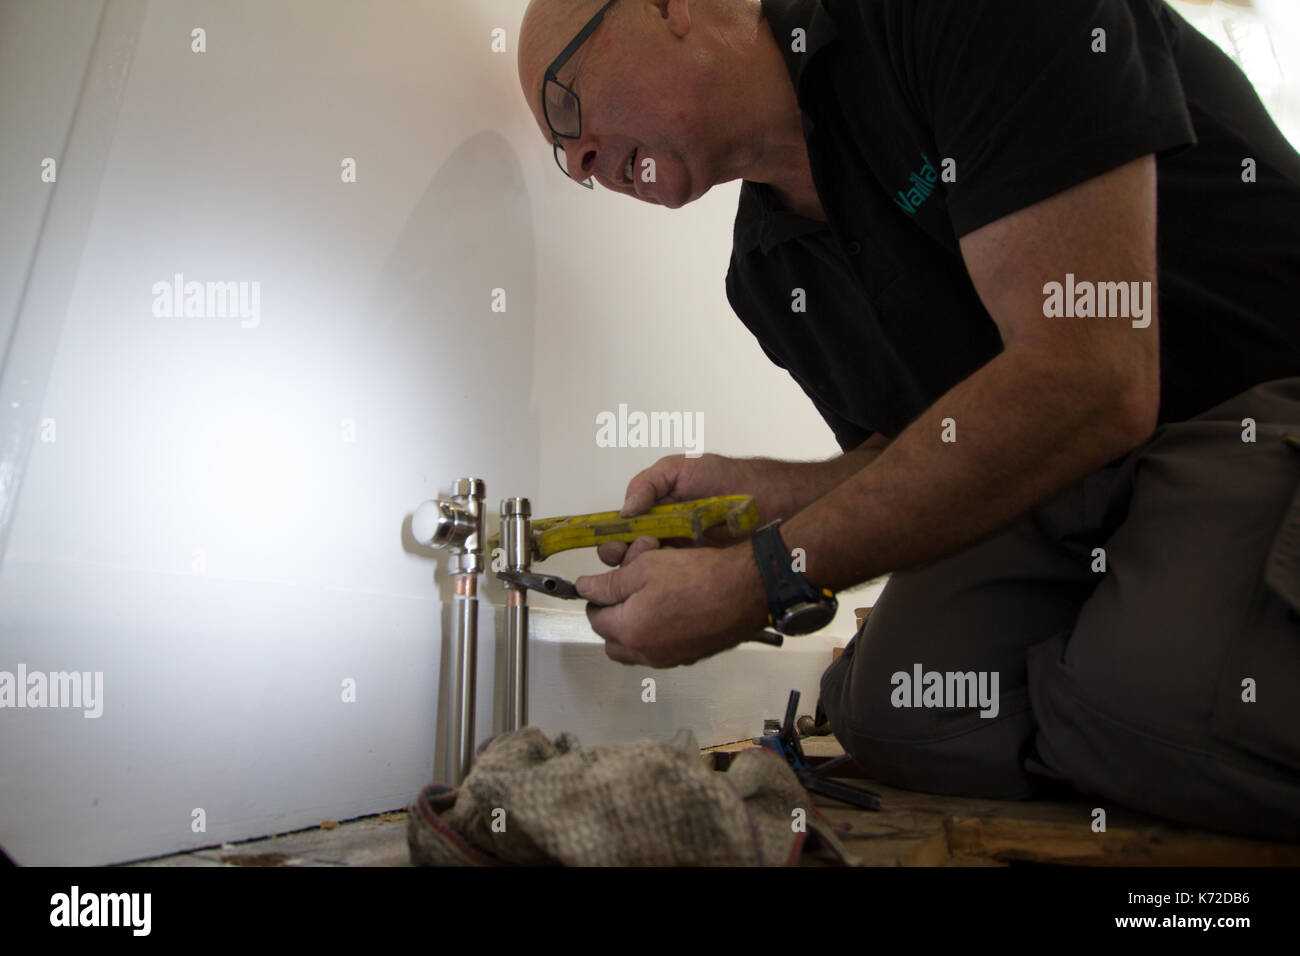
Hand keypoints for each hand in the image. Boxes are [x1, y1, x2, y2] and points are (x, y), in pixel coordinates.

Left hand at [575, 535, 769, 667]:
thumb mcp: (645, 567)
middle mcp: (645, 652)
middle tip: (627, 590)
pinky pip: (659, 650)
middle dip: (612, 616)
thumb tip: (583, 589)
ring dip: (633, 626)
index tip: (608, 580)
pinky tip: (671, 609)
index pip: (595, 618)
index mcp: (629, 630)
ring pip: (635, 648)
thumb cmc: (696, 576)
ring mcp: (669, 658)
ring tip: (649, 598)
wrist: (745, 591)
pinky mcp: (689, 657)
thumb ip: (608, 583)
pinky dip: (656, 633)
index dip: (598, 596)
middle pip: (612, 641)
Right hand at [598, 453, 761, 566]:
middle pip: (629, 555)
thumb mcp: (680, 468)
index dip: (610, 538)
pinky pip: (676, 583)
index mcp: (654, 513)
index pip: (621, 531)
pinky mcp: (700, 572)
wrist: (772, 499)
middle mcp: (665, 536)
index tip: (611, 543)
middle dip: (622, 557)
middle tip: (636, 551)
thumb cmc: (728, 478)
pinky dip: (668, 582)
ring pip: (649, 573)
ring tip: (656, 556)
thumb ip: (647, 483)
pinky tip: (671, 575)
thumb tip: (625, 511)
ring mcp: (682, 556)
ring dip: (642, 570)